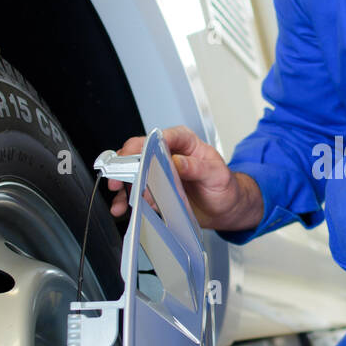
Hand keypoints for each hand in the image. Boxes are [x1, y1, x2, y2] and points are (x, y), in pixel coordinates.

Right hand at [105, 125, 262, 230]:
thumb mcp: (216, 175)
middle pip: (140, 152)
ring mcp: (160, 171)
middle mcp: (169, 154)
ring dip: (123, 184)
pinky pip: (136, 191)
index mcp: (185, 143)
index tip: (137, 156)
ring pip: (133, 171)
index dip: (146, 144)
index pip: (162, 136)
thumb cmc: (224, 187)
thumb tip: (178, 161)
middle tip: (119, 177)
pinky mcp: (155, 188)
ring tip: (121, 197)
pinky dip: (126, 199)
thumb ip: (197, 167)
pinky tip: (123, 207)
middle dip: (125, 164)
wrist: (226, 208)